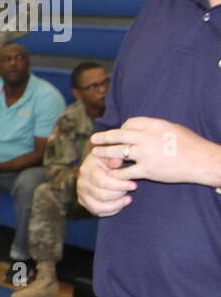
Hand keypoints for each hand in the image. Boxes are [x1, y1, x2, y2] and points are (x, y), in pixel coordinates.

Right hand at [77, 146, 134, 215]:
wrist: (96, 164)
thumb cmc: (107, 159)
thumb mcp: (110, 155)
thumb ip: (113, 158)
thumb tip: (118, 161)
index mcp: (87, 170)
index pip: (102, 182)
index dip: (119, 185)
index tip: (134, 185)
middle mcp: (81, 182)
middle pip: (102, 195)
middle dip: (119, 194)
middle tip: (131, 189)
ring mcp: (81, 193)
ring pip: (98, 206)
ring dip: (116, 204)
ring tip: (128, 199)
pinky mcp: (83, 201)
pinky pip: (97, 211)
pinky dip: (111, 210)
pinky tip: (121, 204)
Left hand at [89, 117, 220, 184]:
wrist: (202, 161)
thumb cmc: (189, 144)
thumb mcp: (171, 128)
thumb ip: (152, 127)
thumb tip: (135, 126)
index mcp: (154, 125)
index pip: (129, 123)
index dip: (121, 128)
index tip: (119, 134)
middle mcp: (147, 138)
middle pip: (118, 135)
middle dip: (103, 137)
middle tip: (94, 139)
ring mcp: (146, 155)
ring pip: (117, 153)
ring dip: (104, 153)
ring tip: (96, 154)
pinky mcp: (147, 170)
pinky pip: (125, 172)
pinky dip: (116, 173)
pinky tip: (111, 173)